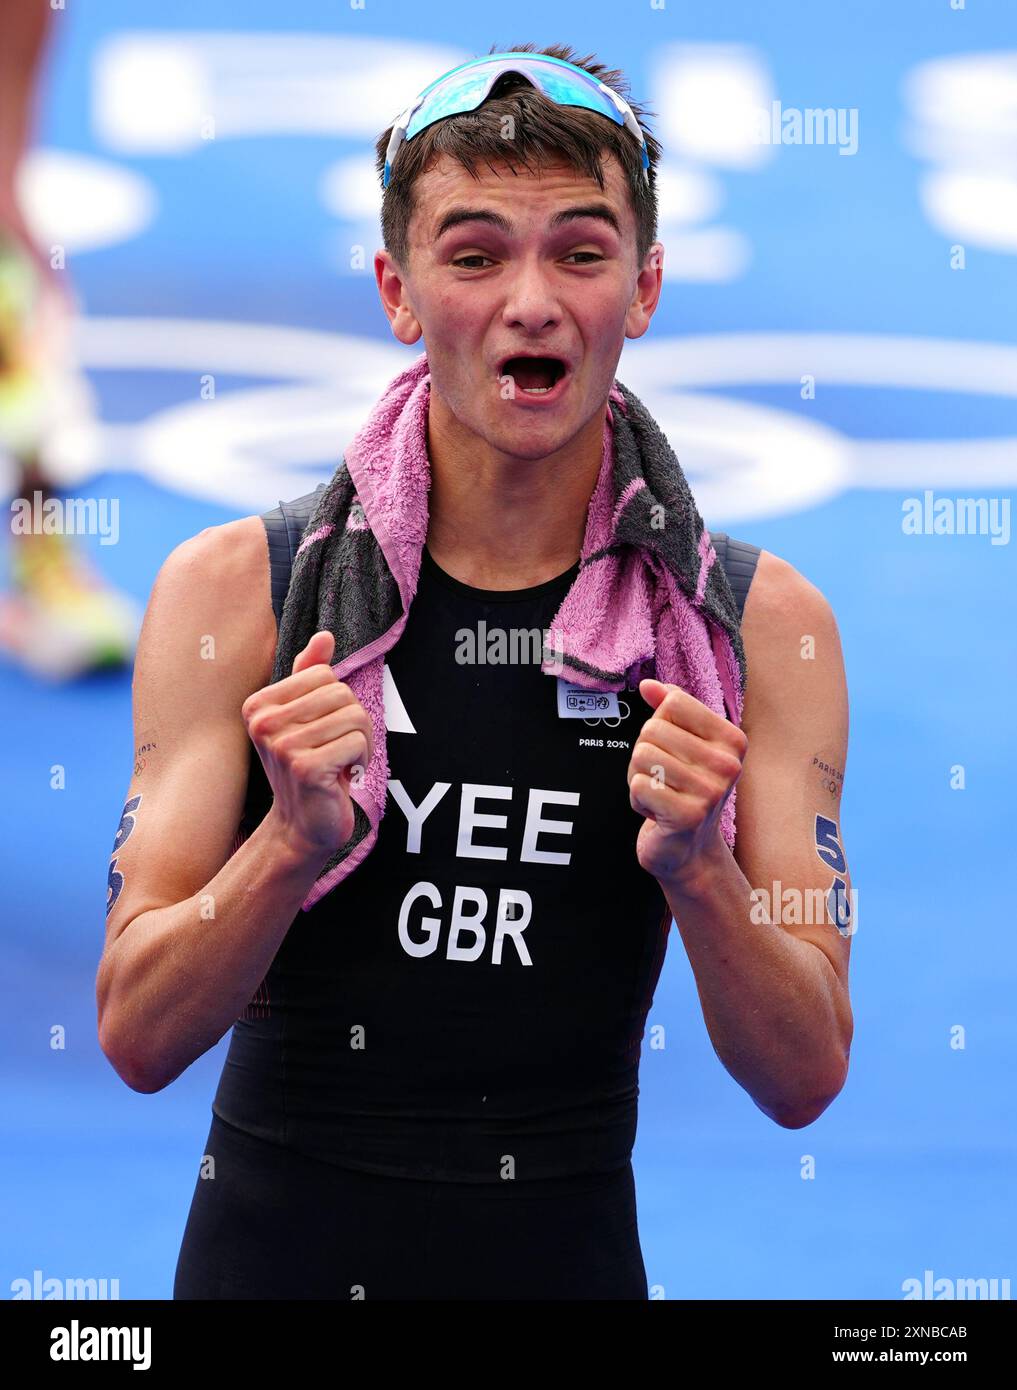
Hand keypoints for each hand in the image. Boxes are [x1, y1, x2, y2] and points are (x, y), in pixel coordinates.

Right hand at [242, 630, 373, 863]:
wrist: (301, 825)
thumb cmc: (306, 768)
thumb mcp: (305, 719)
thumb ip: (310, 676)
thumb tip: (325, 636)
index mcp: (259, 705)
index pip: (324, 674)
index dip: (338, 702)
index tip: (325, 732)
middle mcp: (264, 722)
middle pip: (342, 693)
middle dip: (353, 723)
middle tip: (338, 751)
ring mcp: (282, 745)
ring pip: (355, 717)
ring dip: (360, 745)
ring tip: (340, 765)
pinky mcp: (305, 768)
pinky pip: (358, 743)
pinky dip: (360, 761)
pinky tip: (342, 778)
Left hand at [628, 678, 747, 887]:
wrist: (688, 851)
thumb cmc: (683, 791)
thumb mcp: (682, 745)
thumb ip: (668, 710)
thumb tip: (648, 685)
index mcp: (732, 740)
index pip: (674, 702)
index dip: (659, 725)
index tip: (673, 752)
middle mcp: (728, 764)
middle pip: (653, 729)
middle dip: (645, 754)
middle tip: (663, 779)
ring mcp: (711, 791)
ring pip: (642, 755)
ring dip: (639, 777)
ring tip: (660, 794)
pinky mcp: (688, 815)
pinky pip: (639, 785)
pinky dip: (637, 799)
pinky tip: (657, 812)